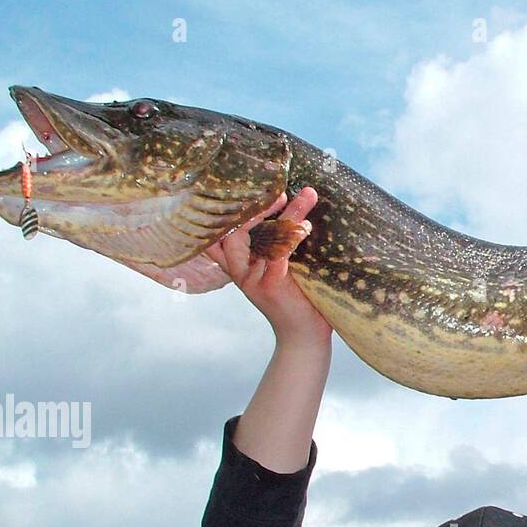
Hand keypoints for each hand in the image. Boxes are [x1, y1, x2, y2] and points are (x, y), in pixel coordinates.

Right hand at [204, 186, 332, 347]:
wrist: (304, 337)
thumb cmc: (297, 301)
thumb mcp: (282, 269)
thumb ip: (278, 244)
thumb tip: (297, 205)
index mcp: (239, 265)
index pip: (219, 234)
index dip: (227, 211)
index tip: (245, 189)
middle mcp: (241, 270)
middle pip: (234, 230)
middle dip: (256, 207)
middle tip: (280, 192)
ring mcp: (253, 278)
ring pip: (261, 237)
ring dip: (285, 215)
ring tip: (306, 196)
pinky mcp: (271, 284)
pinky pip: (277, 253)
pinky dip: (292, 237)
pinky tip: (306, 227)